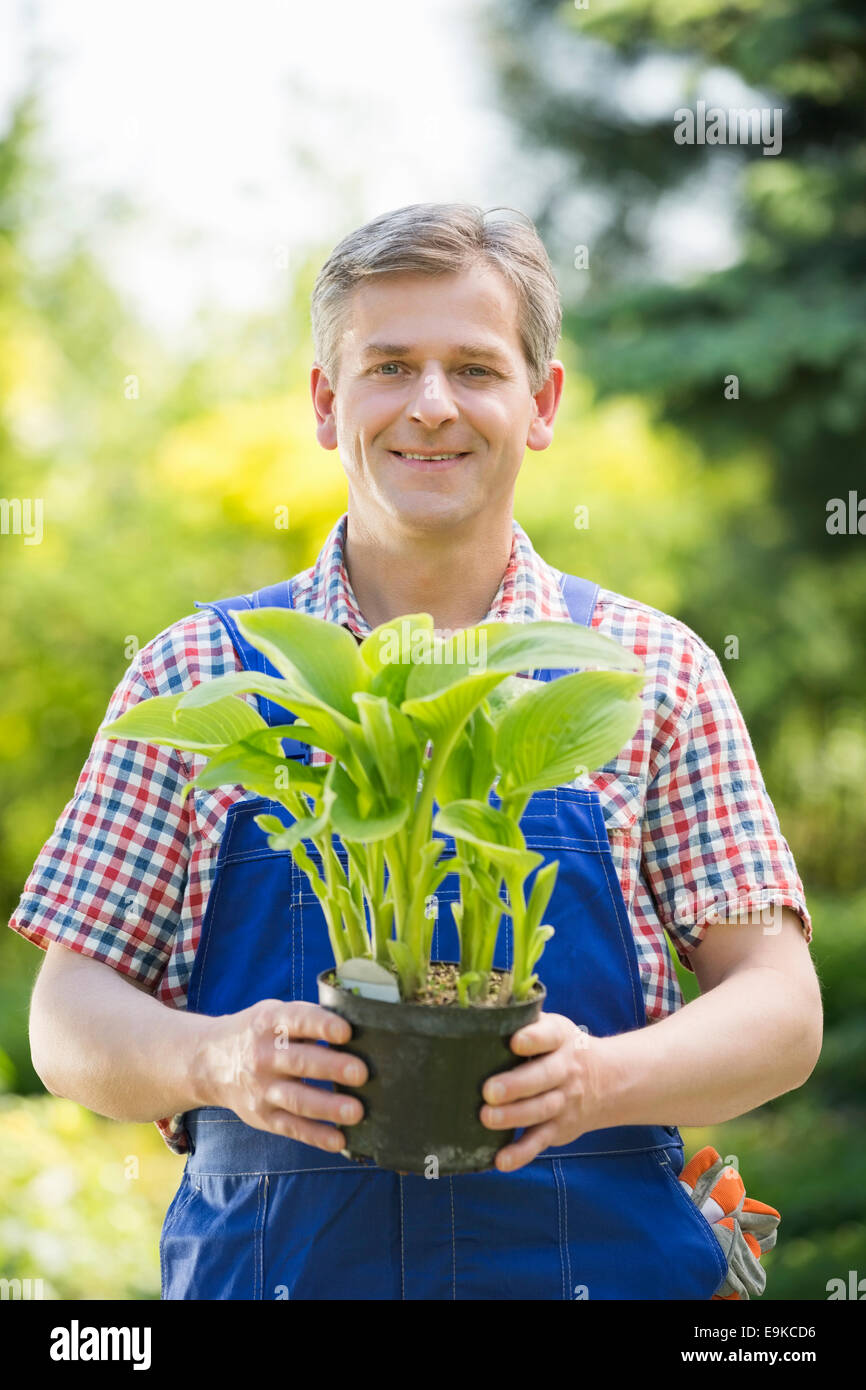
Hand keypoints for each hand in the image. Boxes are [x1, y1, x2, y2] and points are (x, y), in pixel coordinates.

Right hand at [194, 998, 367, 1153]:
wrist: (210, 1062)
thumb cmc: (259, 1033)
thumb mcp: (274, 1014)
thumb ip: (308, 1019)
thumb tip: (359, 1027)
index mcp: (270, 1023)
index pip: (297, 1021)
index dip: (322, 1025)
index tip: (346, 1032)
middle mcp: (263, 1056)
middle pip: (300, 1062)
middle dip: (332, 1068)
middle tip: (361, 1073)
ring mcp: (262, 1089)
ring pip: (297, 1099)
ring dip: (328, 1107)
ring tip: (356, 1111)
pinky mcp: (263, 1116)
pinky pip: (291, 1127)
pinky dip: (316, 1135)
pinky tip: (340, 1140)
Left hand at [480, 1012, 601, 1171]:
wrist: (607, 1081)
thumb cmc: (559, 1048)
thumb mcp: (551, 1027)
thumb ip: (523, 1022)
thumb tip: (476, 1016)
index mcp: (560, 1038)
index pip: (549, 1036)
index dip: (534, 1038)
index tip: (515, 1041)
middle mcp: (565, 1069)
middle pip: (543, 1077)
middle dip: (516, 1085)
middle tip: (489, 1090)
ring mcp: (564, 1101)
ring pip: (541, 1110)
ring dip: (514, 1116)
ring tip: (487, 1118)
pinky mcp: (558, 1129)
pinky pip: (540, 1142)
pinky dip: (521, 1153)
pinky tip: (501, 1160)